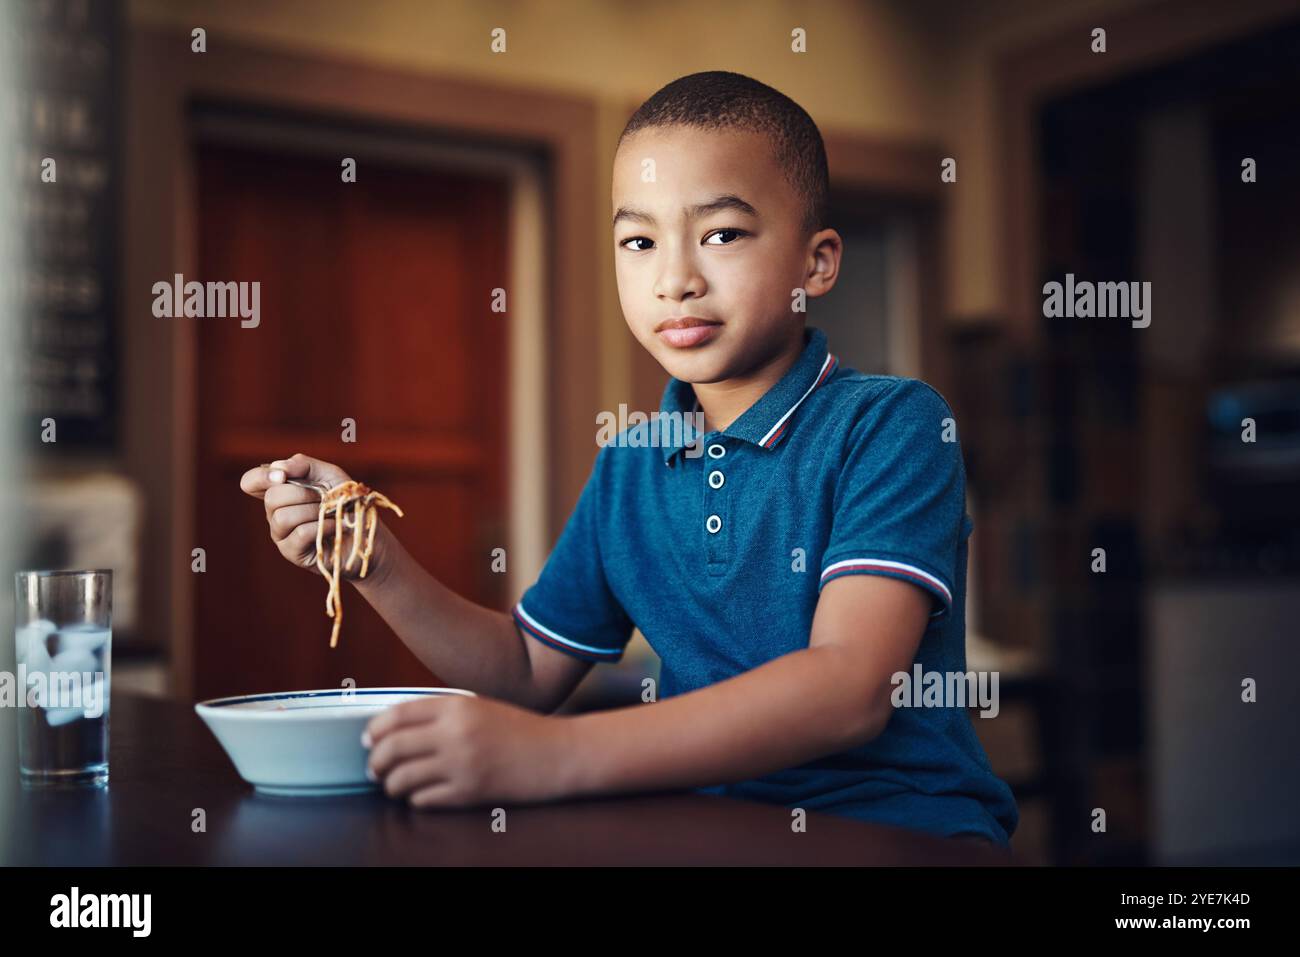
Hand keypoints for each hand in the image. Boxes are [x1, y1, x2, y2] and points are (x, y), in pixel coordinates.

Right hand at [239, 452, 386, 579]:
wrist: (368, 533)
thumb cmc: (347, 502)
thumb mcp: (329, 474)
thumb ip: (303, 465)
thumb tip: (277, 468)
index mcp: (280, 491)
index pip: (250, 482)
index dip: (261, 477)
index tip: (281, 476)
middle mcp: (274, 513)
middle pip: (272, 497)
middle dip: (304, 494)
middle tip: (324, 498)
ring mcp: (281, 534)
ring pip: (282, 517)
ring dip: (313, 511)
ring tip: (329, 514)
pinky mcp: (292, 552)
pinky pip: (299, 533)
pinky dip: (321, 526)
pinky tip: (333, 526)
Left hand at [363, 694, 576, 808]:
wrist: (559, 753)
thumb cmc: (519, 730)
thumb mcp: (479, 707)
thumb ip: (442, 713)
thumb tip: (397, 730)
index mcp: (456, 705)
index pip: (396, 715)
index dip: (375, 730)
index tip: (369, 740)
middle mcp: (454, 732)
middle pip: (392, 747)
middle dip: (376, 762)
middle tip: (375, 769)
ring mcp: (461, 764)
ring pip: (402, 778)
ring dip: (392, 785)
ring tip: (394, 786)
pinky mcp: (469, 792)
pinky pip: (423, 800)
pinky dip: (415, 800)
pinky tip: (421, 796)